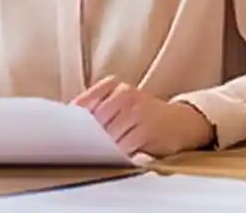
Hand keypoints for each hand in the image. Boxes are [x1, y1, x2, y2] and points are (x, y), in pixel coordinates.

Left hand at [71, 76, 212, 157]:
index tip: (63, 134)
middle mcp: (125, 95)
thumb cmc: (145, 115)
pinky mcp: (147, 131)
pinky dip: (116, 155)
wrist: (182, 121)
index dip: (72, 121)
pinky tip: (113, 159)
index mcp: (114, 86)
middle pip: (94, 121)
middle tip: (76, 149)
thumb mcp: (123, 104)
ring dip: (100, 148)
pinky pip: (124, 146)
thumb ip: (99, 109)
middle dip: (85, 137)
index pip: (85, 103)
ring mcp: (137, 112)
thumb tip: (69, 125)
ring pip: (108, 135)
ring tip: (93, 156)